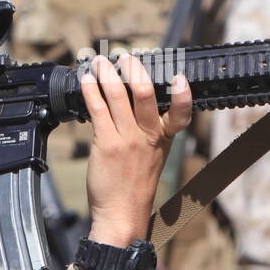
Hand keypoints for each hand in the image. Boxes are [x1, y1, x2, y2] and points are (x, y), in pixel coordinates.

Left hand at [82, 54, 190, 250]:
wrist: (122, 214)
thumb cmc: (135, 186)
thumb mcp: (153, 156)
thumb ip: (150, 132)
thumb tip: (135, 102)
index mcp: (163, 138)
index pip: (181, 114)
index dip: (182, 94)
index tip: (179, 76)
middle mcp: (147, 136)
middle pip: (145, 94)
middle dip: (134, 69)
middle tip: (125, 56)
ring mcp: (126, 139)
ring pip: (118, 96)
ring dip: (107, 73)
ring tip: (100, 61)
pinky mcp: (106, 144)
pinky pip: (98, 110)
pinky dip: (91, 90)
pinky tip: (86, 81)